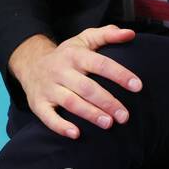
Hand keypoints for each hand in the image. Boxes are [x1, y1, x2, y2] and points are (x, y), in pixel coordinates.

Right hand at [10, 25, 143, 139]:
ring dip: (90, 114)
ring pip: (71, 102)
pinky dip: (60, 127)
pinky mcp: (38, 104)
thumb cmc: (67, 54)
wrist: (31, 63)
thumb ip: (108, 34)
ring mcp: (48, 88)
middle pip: (87, 88)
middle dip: (108, 102)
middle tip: (125, 116)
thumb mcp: (85, 39)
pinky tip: (76, 134)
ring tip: (109, 124)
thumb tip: (130, 33)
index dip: (120, 75)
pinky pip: (48, 117)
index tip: (137, 86)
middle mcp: (61, 71)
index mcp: (76, 55)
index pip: (101, 64)